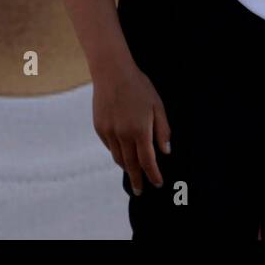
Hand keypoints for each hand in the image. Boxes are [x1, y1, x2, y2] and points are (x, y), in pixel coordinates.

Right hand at [91, 64, 171, 196]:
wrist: (112, 72)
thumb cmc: (139, 86)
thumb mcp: (158, 105)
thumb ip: (163, 130)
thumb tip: (165, 151)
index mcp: (140, 130)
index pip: (148, 161)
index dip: (153, 174)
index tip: (157, 184)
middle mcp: (123, 135)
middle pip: (131, 164)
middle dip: (137, 179)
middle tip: (140, 191)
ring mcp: (109, 132)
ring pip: (118, 158)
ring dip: (126, 168)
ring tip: (132, 174)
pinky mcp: (99, 127)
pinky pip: (110, 146)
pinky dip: (117, 153)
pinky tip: (122, 153)